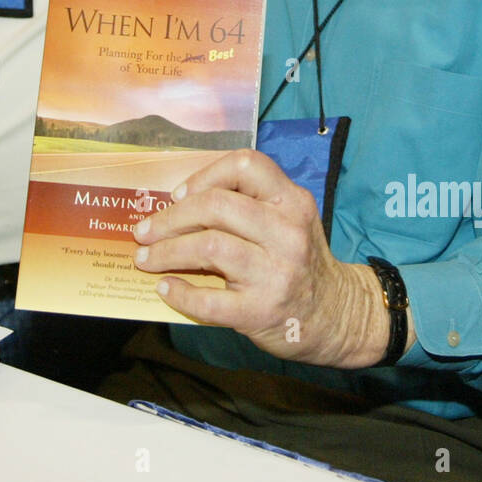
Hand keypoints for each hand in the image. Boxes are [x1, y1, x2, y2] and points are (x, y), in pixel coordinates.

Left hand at [132, 150, 393, 366]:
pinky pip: (210, 299)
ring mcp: (276, 272)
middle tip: (144, 231)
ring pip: (208, 246)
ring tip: (146, 258)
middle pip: (216, 206)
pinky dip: (180, 292)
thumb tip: (176, 205)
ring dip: (166, 251)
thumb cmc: (299, 262)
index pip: (246, 165)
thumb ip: (248, 206)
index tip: (178, 194)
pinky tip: (166, 288)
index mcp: (292, 201)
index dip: (204, 174)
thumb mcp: (289, 222)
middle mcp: (287, 231)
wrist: (336, 316)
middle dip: (170, 217)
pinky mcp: (262, 310)